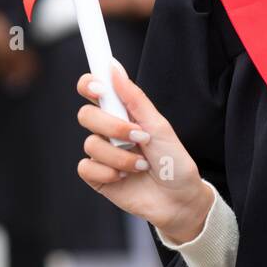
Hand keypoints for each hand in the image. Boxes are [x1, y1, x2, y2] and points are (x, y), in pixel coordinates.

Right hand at [76, 61, 214, 243]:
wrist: (179, 200)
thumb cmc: (173, 161)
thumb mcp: (159, 126)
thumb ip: (134, 98)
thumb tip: (113, 67)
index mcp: (122, 113)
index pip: (94, 89)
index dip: (89, 83)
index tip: (99, 88)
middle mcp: (108, 131)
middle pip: (86, 115)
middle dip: (112, 126)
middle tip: (138, 136)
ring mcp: (102, 153)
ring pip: (90, 144)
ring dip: (120, 156)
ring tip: (142, 165)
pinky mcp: (97, 177)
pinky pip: (86, 167)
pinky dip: (108, 172)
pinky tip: (126, 178)